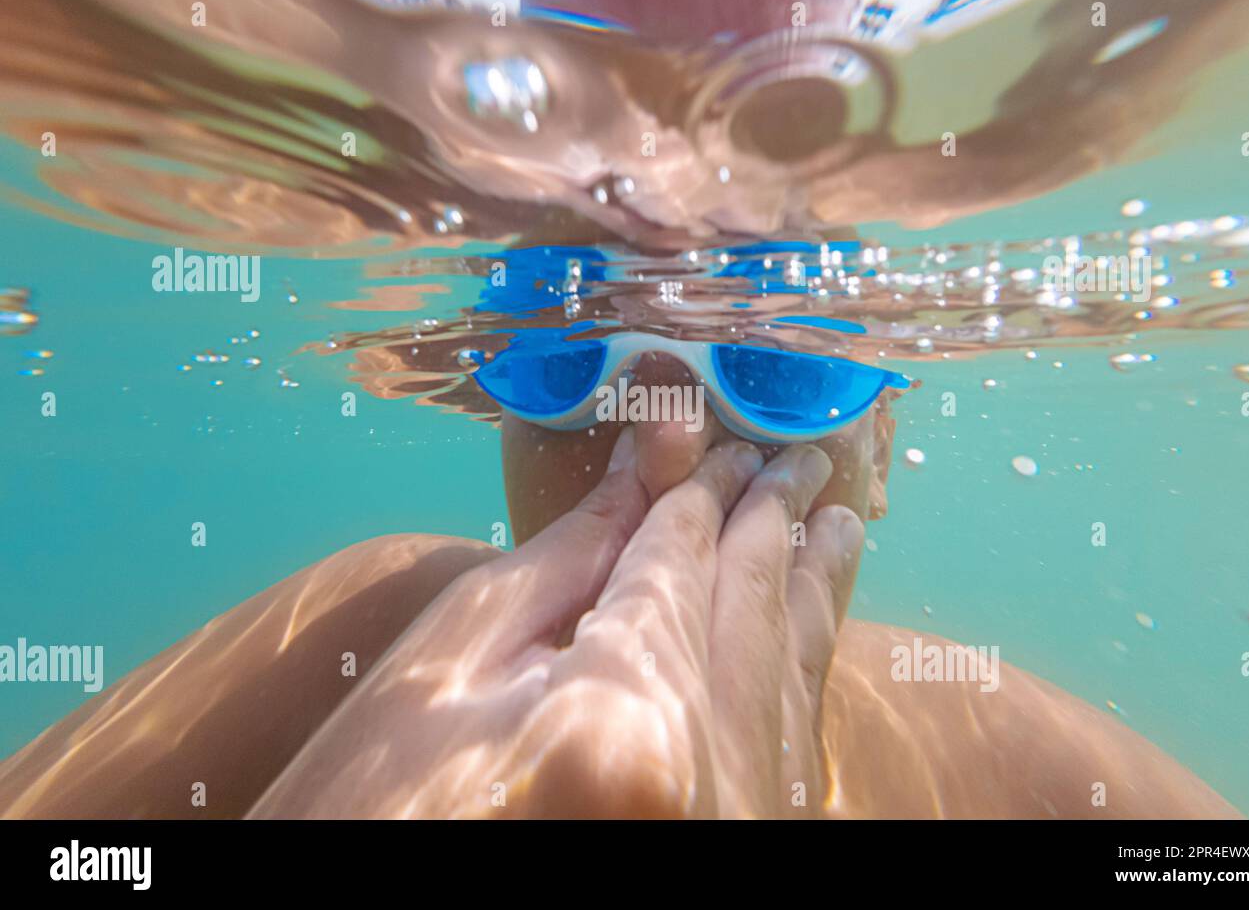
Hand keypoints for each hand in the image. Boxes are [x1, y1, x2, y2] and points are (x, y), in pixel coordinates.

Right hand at [249, 427, 863, 817]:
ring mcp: (736, 824)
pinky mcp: (741, 849)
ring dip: (810, 593)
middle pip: (752, 616)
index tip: (731, 442)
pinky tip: (810, 631)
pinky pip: (791, 744)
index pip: (679, 568)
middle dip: (773, 527)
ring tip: (834, 526)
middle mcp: (707, 776)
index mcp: (622, 716)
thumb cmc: (371, 807)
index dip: (702, 495)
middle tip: (800, 460)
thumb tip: (646, 467)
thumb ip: (565, 558)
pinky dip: (802, 674)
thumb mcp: (445, 666)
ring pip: (791, 679)